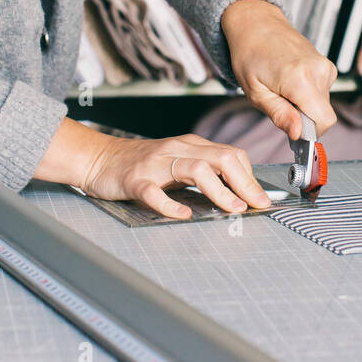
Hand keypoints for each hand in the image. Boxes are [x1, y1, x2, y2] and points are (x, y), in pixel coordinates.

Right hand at [81, 133, 271, 219]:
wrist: (99, 158)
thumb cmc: (141, 164)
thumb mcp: (177, 162)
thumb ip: (204, 171)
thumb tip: (239, 191)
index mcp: (191, 146)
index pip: (231, 154)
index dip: (251, 178)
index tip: (262, 199)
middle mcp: (177, 150)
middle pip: (221, 158)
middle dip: (244, 183)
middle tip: (257, 205)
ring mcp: (156, 165)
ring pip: (196, 170)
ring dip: (220, 190)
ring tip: (233, 208)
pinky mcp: (135, 181)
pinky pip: (155, 193)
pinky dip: (171, 205)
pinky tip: (184, 216)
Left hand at [221, 0, 336, 140]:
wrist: (256, 24)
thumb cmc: (250, 54)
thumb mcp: (256, 92)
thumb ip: (280, 115)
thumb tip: (298, 134)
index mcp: (300, 78)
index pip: (324, 121)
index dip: (310, 132)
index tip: (292, 130)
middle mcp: (318, 70)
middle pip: (323, 114)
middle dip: (303, 118)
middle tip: (279, 104)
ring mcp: (324, 66)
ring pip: (322, 104)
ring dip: (304, 105)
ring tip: (282, 88)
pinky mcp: (326, 65)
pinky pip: (322, 92)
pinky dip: (307, 94)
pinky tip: (290, 81)